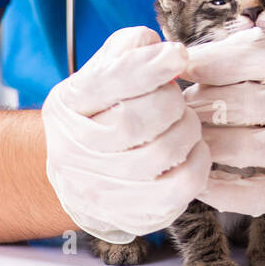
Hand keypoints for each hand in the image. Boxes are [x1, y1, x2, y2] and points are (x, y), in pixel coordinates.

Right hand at [43, 26, 210, 242]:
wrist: (79, 173)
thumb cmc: (101, 113)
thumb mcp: (104, 71)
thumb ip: (129, 51)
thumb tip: (160, 49)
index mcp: (67, 105)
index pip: (106, 83)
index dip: (147, 66)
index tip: (178, 54)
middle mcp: (72, 151)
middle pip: (134, 122)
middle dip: (170, 102)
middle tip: (176, 97)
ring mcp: (99, 190)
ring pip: (160, 155)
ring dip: (186, 131)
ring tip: (184, 122)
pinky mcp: (130, 216)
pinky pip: (178, 189)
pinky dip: (197, 164)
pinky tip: (191, 151)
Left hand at [181, 27, 264, 220]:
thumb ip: (260, 55)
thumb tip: (198, 53)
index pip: (254, 57)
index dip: (210, 60)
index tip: (179, 64)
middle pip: (242, 103)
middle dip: (198, 104)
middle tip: (171, 107)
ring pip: (244, 147)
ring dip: (203, 143)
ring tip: (179, 138)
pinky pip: (255, 193)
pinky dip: (221, 189)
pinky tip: (198, 180)